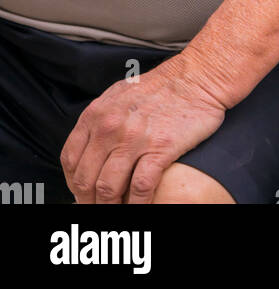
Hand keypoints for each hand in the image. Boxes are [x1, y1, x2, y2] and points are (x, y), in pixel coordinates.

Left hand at [60, 52, 226, 203]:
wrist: (197, 76)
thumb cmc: (161, 86)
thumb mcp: (119, 94)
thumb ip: (100, 119)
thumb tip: (87, 149)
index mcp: (97, 113)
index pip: (70, 159)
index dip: (73, 183)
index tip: (81, 193)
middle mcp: (110, 127)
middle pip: (85, 179)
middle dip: (88, 201)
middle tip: (96, 208)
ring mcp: (134, 138)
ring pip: (108, 189)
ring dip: (109, 207)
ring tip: (116, 212)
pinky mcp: (160, 148)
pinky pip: (140, 188)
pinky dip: (137, 205)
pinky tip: (140, 207)